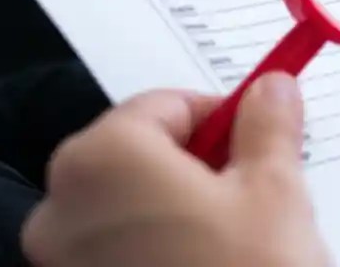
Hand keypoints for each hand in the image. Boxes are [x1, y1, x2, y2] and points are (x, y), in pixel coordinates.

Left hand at [22, 73, 329, 266]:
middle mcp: (63, 207)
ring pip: (131, 205)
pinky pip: (121, 251)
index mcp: (104, 159)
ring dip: (184, 207)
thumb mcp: (276, 189)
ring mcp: (63, 261)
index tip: (262, 131)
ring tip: (242, 236)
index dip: (223, 114)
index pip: (166, 105)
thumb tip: (271, 91)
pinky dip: (163, 247)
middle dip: (204, 163)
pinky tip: (214, 264)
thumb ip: (269, 126)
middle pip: (142, 154)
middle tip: (260, 186)